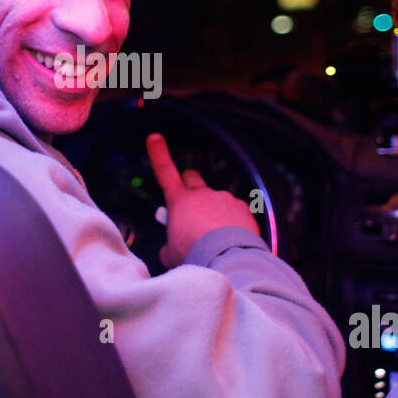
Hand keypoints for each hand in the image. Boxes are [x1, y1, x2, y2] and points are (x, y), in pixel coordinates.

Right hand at [146, 132, 259, 269]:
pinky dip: (232, 222)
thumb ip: (169, 246)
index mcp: (180, 202)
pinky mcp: (242, 208)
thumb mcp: (171, 254)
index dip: (158, 153)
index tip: (155, 138)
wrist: (228, 259)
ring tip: (215, 237)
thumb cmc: (196, 255)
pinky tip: (231, 239)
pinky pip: (235, 211)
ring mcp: (224, 199)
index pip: (165, 171)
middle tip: (189, 202)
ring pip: (216, 199)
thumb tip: (170, 249)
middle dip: (189, 184)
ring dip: (213, 212)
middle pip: (192, 178)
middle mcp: (202, 195)